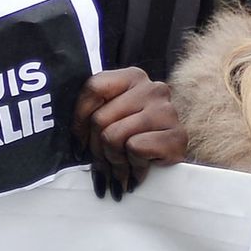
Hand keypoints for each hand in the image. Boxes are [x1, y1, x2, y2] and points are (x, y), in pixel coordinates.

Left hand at [73, 67, 184, 201]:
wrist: (173, 159)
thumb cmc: (136, 139)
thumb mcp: (113, 118)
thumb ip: (94, 116)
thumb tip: (73, 143)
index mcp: (133, 76)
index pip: (93, 88)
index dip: (79, 120)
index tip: (79, 145)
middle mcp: (152, 88)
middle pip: (100, 119)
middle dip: (96, 151)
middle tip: (101, 169)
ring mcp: (167, 110)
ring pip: (114, 137)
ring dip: (113, 163)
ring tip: (119, 174)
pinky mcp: (177, 136)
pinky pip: (135, 149)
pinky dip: (133, 167)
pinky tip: (138, 172)